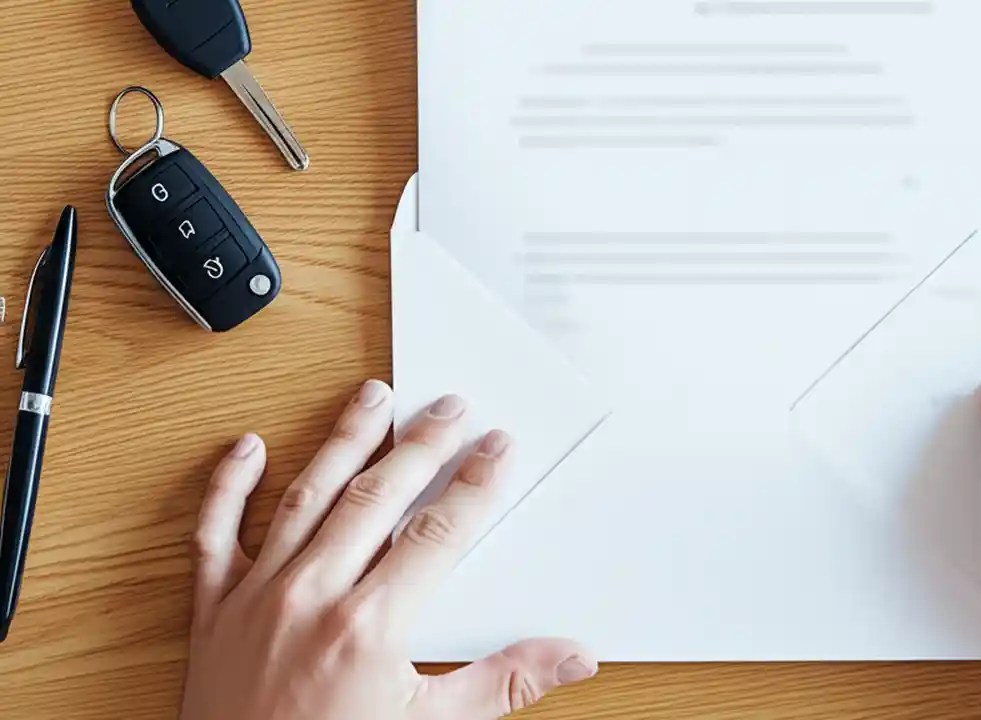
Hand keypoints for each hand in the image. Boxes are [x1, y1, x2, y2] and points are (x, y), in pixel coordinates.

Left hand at [180, 383, 596, 719]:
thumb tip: (572, 657)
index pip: (439, 531)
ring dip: (343, 441)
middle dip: (421, 445)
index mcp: (370, 626)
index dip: (476, 482)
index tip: (497, 447)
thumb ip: (503, 684)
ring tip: (373, 398)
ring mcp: (259, 596)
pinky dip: (228, 488)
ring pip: (306, 497)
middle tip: (449, 406)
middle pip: (378, 498)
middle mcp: (312, 596)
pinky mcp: (214, 611)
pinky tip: (249, 448)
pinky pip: (214, 535)